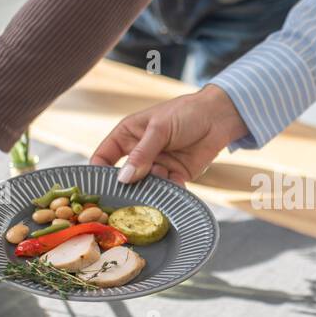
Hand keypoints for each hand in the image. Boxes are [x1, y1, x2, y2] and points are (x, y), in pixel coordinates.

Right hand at [91, 83, 249, 184]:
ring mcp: (157, 166)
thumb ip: (142, 154)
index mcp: (128, 136)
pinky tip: (171, 191)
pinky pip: (167, 189)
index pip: (104, 156)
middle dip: (124, 189)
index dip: (97, 172)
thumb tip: (124, 178)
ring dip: (149, 190)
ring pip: (146, 186)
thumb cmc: (185, 113)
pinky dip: (168, 193)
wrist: (219, 117)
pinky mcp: (175, 175)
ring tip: (153, 192)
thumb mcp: (159, 129)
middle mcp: (139, 153)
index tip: (95, 189)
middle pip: (124, 177)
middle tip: (121, 203)